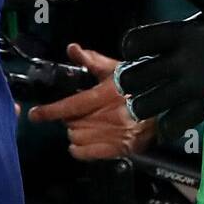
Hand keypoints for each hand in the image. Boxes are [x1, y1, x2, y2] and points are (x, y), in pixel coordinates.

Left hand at [28, 43, 156, 160]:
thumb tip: (72, 49)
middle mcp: (111, 116)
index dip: (50, 111)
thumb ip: (93, 61)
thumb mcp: (118, 69)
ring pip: (77, 138)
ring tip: (83, 125)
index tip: (35, 114)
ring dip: (75, 132)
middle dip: (69, 119)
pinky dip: (78, 149)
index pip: (72, 105)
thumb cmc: (141, 85)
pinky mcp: (121, 148)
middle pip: (73, 123)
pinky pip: (87, 154)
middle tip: (75, 114)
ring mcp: (117, 134)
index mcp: (107, 94)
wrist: (168, 106)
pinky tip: (80, 143)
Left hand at [117, 0, 203, 142]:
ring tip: (148, 100)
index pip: (136, 41)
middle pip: (132, 78)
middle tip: (136, 78)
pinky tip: (171, 118)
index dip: (129, 46)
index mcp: (183, 33)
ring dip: (141, 104)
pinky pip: (173, 125)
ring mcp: (192, 87)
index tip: (135, 50)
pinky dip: (167, 125)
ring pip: (144, 105)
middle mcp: (183, 63)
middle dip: (128, 79)